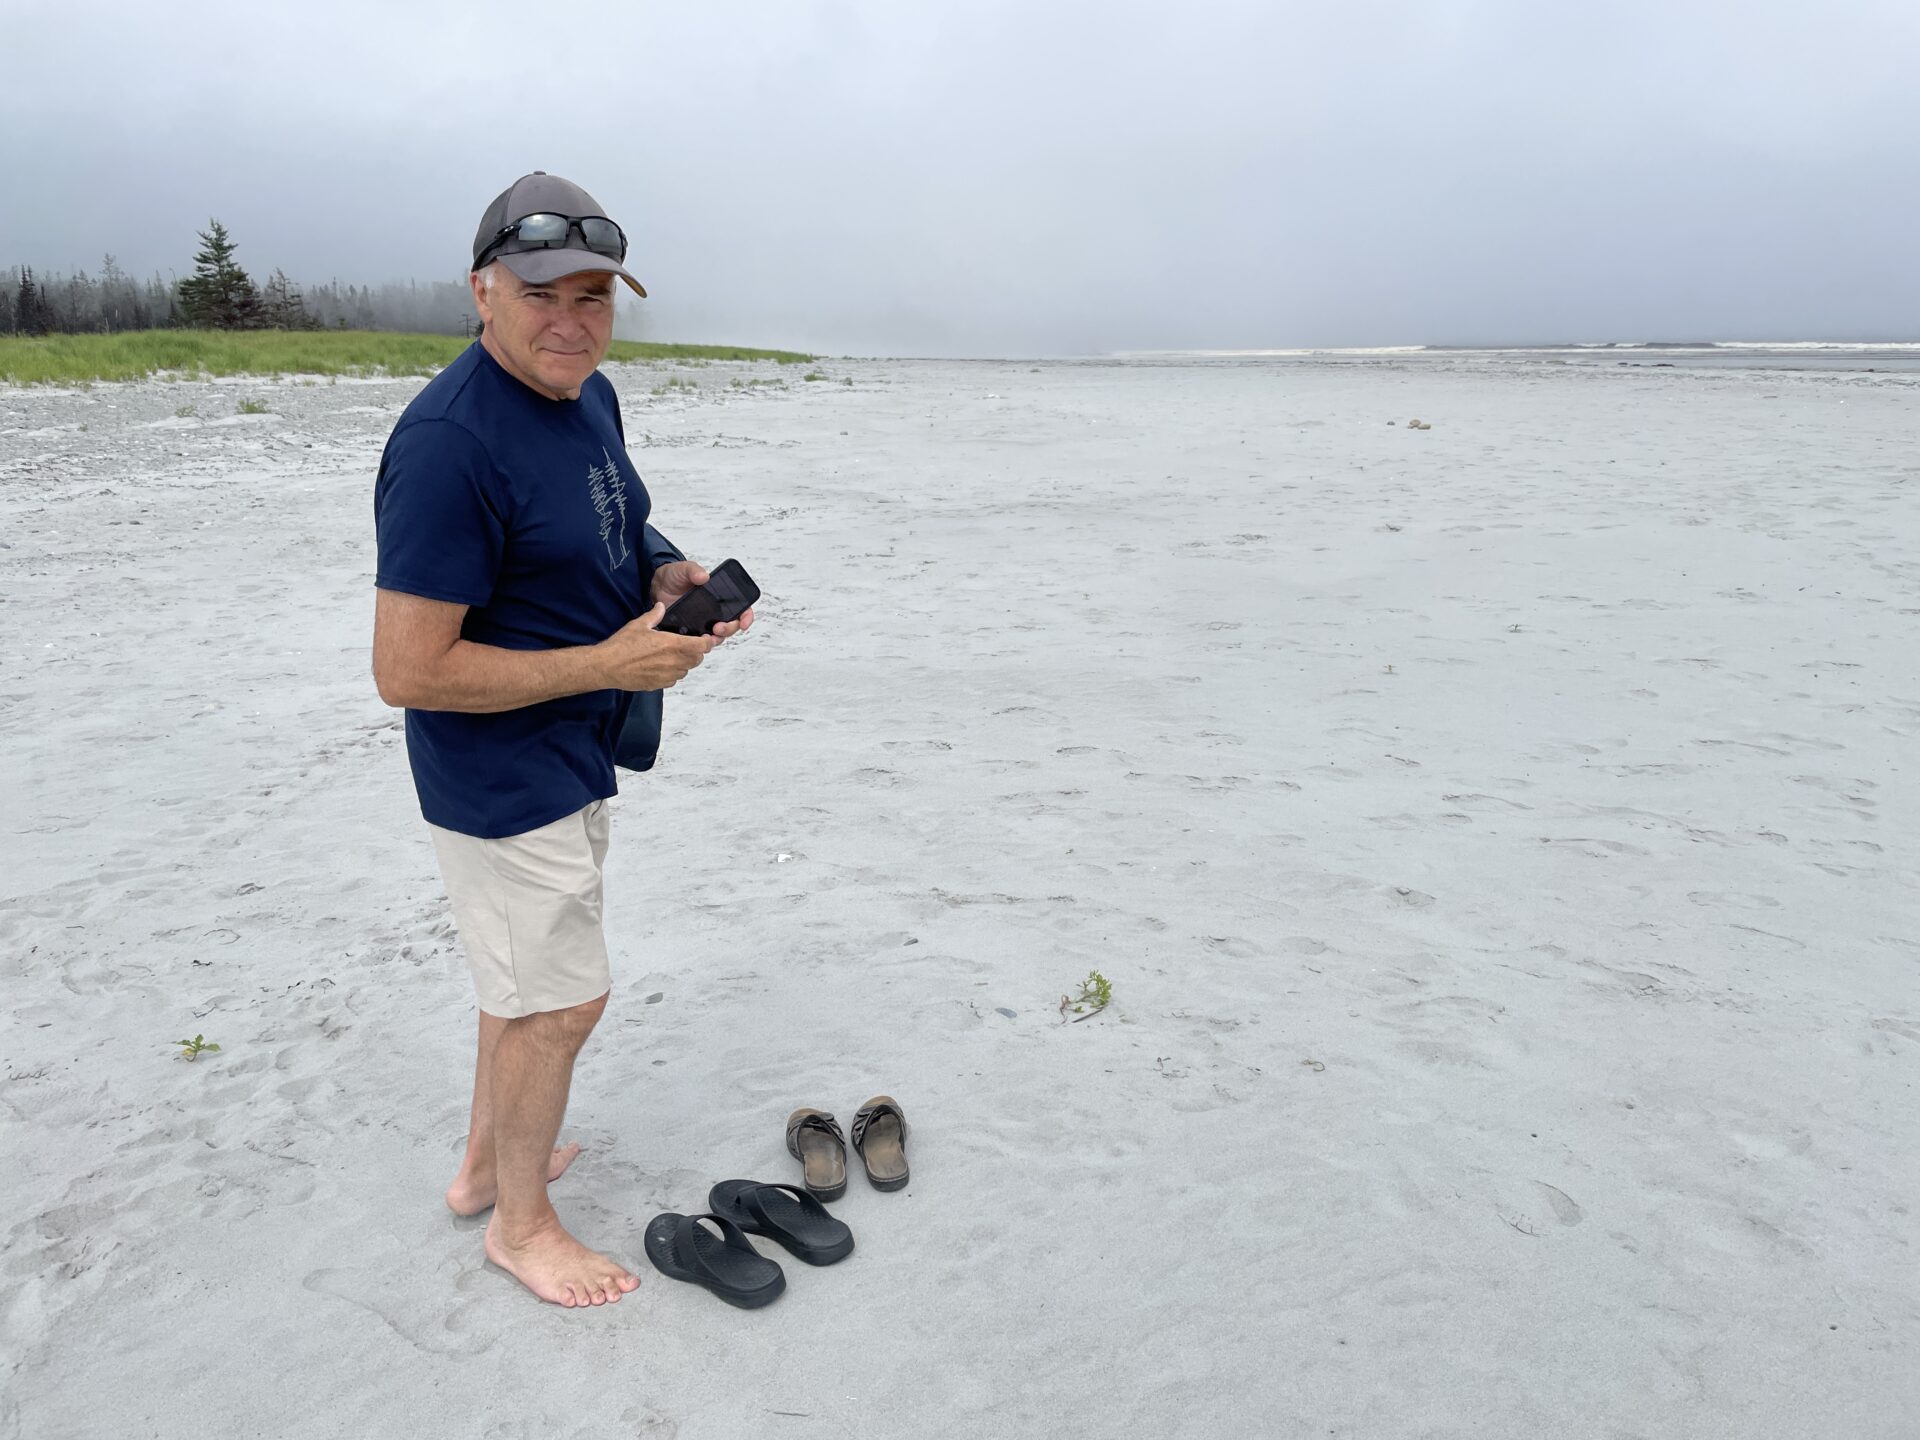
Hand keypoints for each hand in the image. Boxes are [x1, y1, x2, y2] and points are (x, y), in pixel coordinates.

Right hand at [595, 603, 717, 690]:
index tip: (705, 639)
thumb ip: (654, 615)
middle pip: (697, 660)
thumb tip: (661, 606)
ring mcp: (667, 675)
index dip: (707, 642)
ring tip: (673, 655)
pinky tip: (662, 666)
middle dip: (696, 652)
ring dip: (684, 663)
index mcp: (672, 645)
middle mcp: (673, 662)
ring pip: (686, 671)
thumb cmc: (622, 646)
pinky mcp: (658, 685)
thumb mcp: (639, 624)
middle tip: (688, 645)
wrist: (607, 667)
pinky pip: (673, 680)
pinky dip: (672, 673)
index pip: (702, 646)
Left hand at [650, 560, 756, 640]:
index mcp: (720, 597)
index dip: (746, 617)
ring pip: (717, 637)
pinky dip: (699, 643)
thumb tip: (704, 576)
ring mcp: (704, 623)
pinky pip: (699, 641)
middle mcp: (715, 612)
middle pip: (731, 626)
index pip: (741, 609)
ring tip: (706, 636)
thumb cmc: (675, 576)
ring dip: (715, 639)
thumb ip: (694, 570)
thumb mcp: (684, 569)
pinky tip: (694, 640)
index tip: (744, 623)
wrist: (658, 585)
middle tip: (718, 627)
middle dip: (729, 629)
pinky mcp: (691, 630)